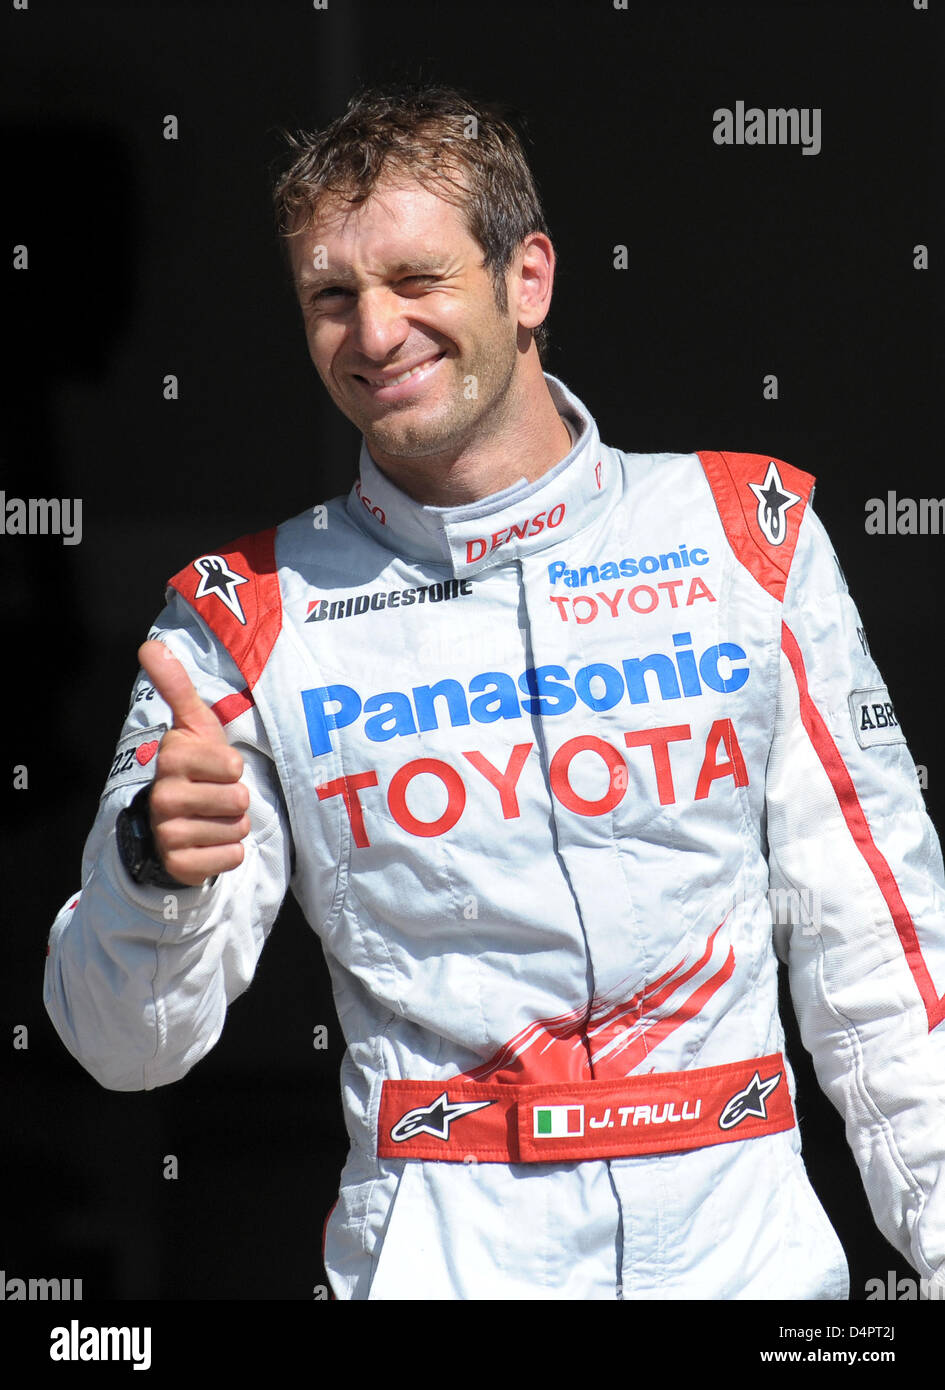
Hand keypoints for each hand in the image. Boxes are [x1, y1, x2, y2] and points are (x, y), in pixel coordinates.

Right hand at [137, 640, 249, 886]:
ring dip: (233, 826)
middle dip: (236, 801)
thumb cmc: (194, 769)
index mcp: (171, 758)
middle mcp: (163, 796)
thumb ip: (176, 686)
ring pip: (237, 830)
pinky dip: (229, 853)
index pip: (232, 766)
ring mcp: (168, 833)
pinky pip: (231, 857)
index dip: (232, 769)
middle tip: (214, 798)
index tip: (213, 770)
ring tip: (211, 819)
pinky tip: (208, 843)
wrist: (173, 823)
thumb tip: (150, 645)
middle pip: (238, 800)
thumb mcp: (191, 726)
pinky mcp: (179, 864)